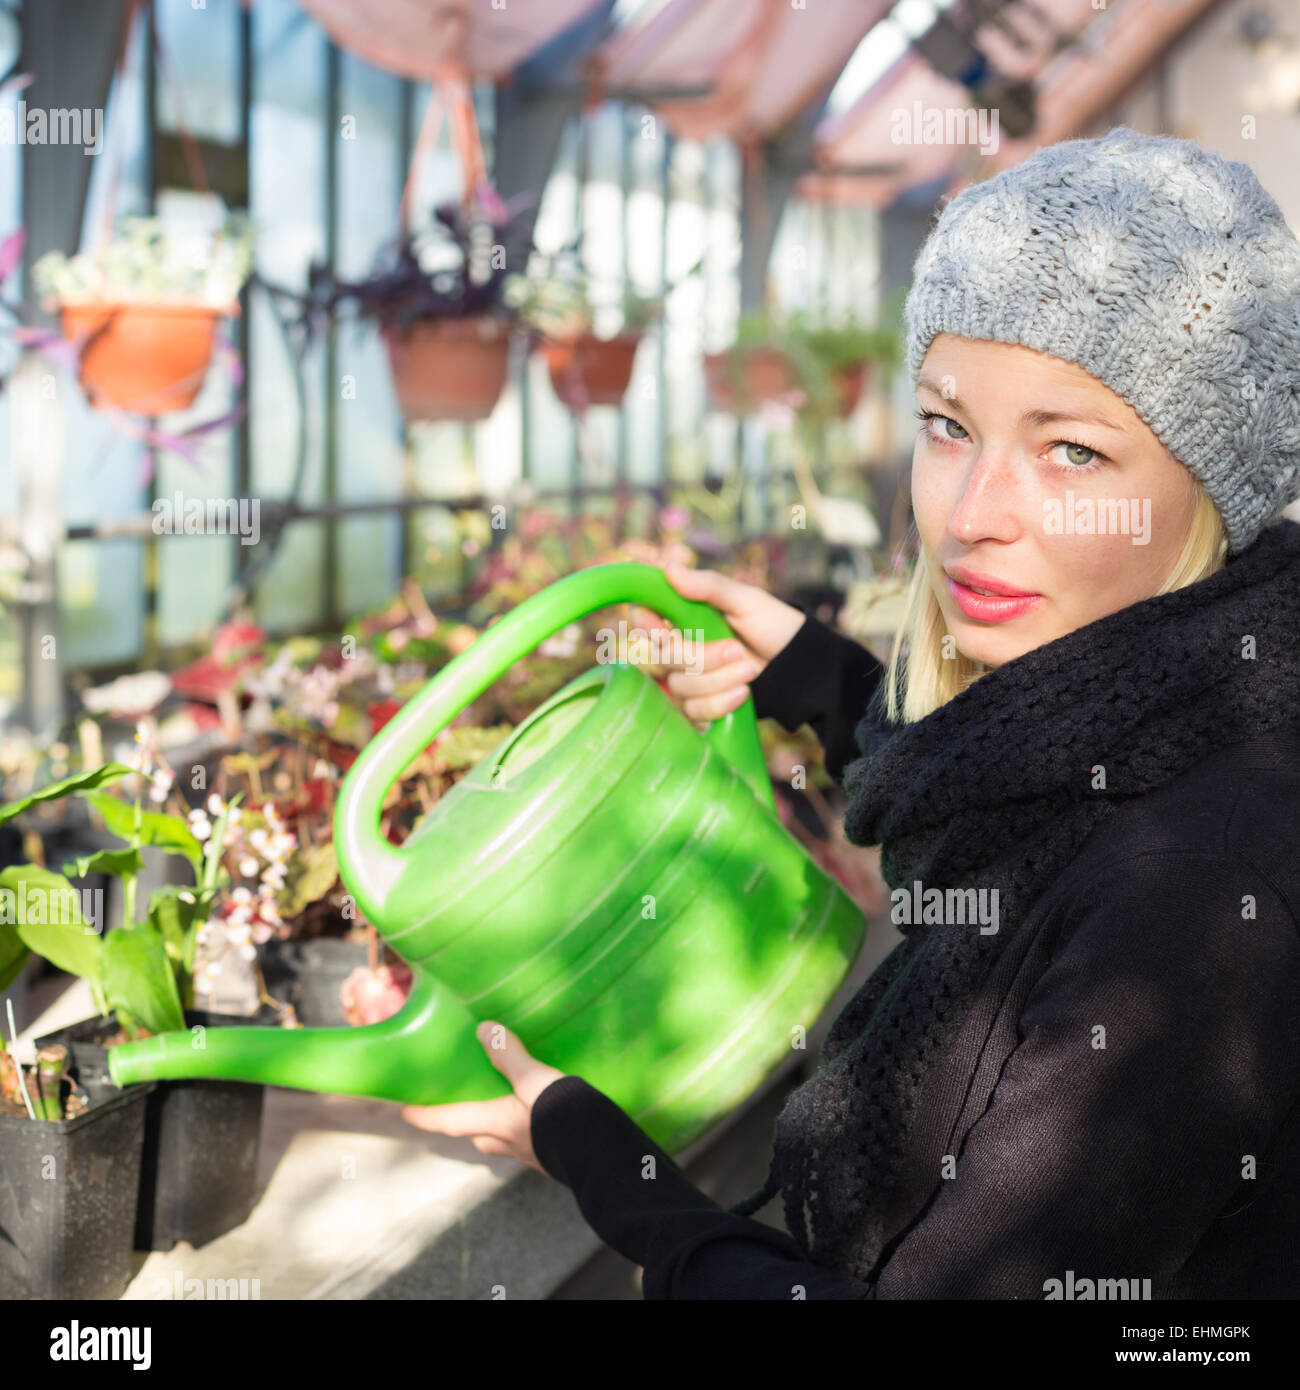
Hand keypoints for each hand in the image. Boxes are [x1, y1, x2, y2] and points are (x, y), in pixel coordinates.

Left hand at [400, 1020, 567, 1174]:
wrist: (605, 1157)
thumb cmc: (565, 1116)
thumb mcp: (536, 1080)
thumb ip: (510, 1055)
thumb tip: (482, 1030)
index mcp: (497, 1123)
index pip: (451, 1120)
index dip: (427, 1115)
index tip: (406, 1112)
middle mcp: (510, 1143)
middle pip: (476, 1134)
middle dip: (465, 1122)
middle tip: (462, 1104)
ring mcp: (533, 1155)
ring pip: (503, 1142)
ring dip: (496, 1127)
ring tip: (505, 1106)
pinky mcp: (555, 1158)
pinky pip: (529, 1143)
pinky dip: (525, 1129)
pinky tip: (541, 1117)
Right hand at [630, 562, 806, 722]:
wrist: (798, 664)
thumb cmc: (772, 625)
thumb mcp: (746, 601)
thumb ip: (709, 587)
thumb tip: (670, 568)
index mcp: (683, 613)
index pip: (642, 615)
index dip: (645, 624)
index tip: (664, 631)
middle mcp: (679, 644)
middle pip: (662, 656)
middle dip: (701, 657)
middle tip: (738, 649)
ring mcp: (687, 676)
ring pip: (680, 686)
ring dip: (719, 680)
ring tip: (751, 670)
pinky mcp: (699, 703)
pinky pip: (694, 710)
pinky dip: (721, 703)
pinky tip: (744, 693)